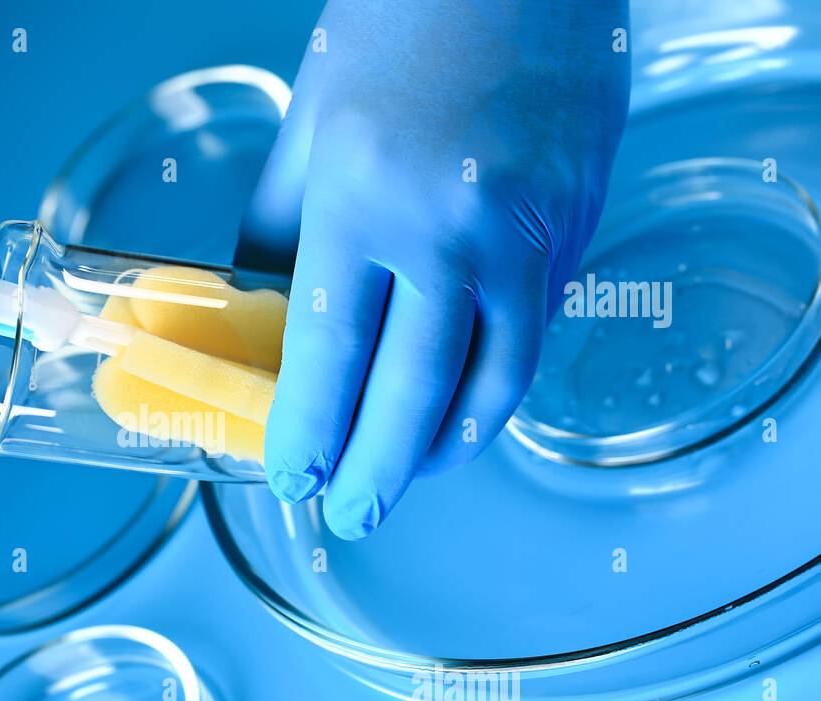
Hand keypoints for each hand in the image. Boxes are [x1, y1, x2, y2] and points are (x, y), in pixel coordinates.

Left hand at [239, 0, 630, 537]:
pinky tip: (466, 415)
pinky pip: (533, 332)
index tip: (294, 479)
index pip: (328, 354)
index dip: (310, 432)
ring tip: (409, 479)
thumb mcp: (308, 133)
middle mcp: (449, 227)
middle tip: (352, 516)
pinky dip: (497, 390)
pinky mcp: (577, 227)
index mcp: (363, 199)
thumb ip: (279, 235)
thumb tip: (259, 322)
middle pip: (412, 389)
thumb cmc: (397, 29)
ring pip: (491, 378)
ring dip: (446, 447)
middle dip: (378, 469)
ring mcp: (526, 231)